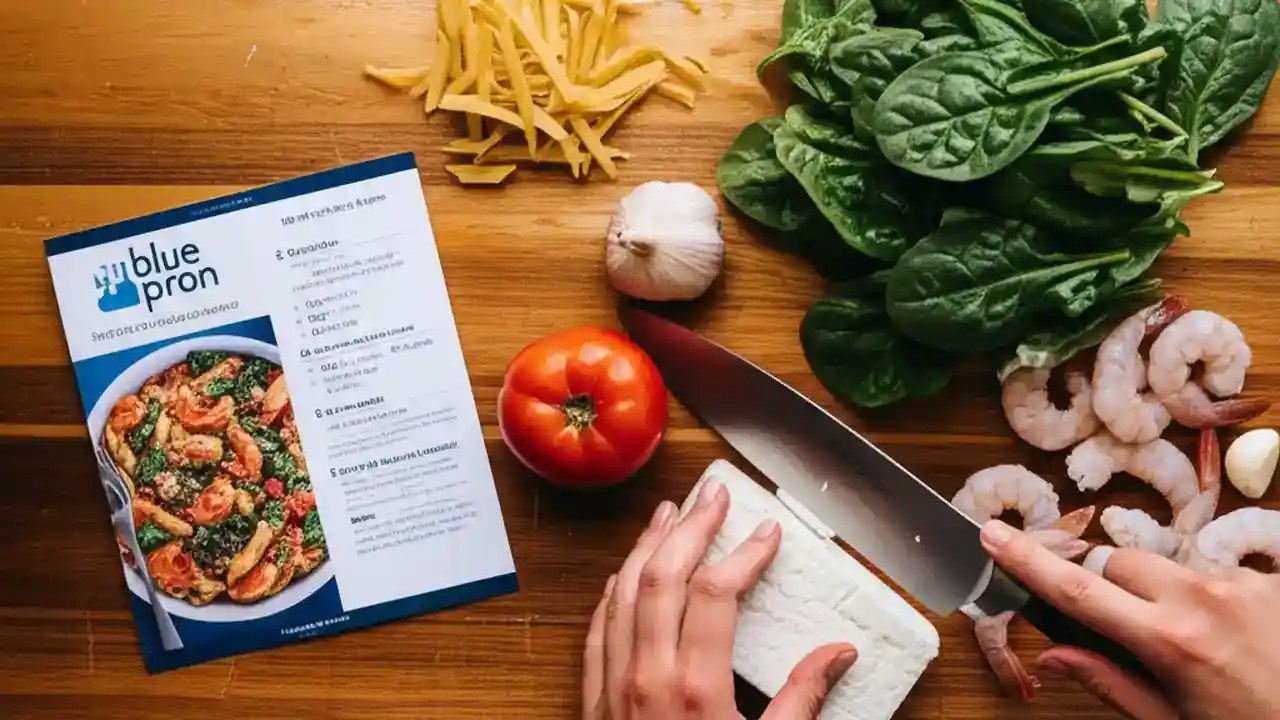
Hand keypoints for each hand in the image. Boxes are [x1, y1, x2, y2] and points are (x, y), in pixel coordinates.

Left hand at [582, 481, 857, 718]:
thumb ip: (803, 701)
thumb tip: (838, 654)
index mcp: (694, 689)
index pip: (715, 593)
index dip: (742, 554)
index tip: (767, 533)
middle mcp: (644, 678)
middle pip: (661, 576)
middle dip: (689, 528)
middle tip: (713, 494)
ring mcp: (612, 688)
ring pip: (621, 593)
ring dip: (645, 547)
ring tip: (670, 514)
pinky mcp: (593, 703)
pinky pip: (597, 629)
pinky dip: (614, 592)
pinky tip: (626, 575)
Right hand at [981, 519, 1279, 718]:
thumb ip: (1109, 681)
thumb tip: (1052, 654)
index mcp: (1170, 641)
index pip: (1078, 591)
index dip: (1028, 562)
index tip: (992, 535)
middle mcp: (1204, 599)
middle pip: (1120, 563)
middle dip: (1108, 585)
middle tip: (1124, 629)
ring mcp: (1242, 583)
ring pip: (1169, 569)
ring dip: (1165, 595)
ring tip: (1196, 645)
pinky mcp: (1271, 580)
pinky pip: (1215, 575)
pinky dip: (1208, 599)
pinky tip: (1232, 638)